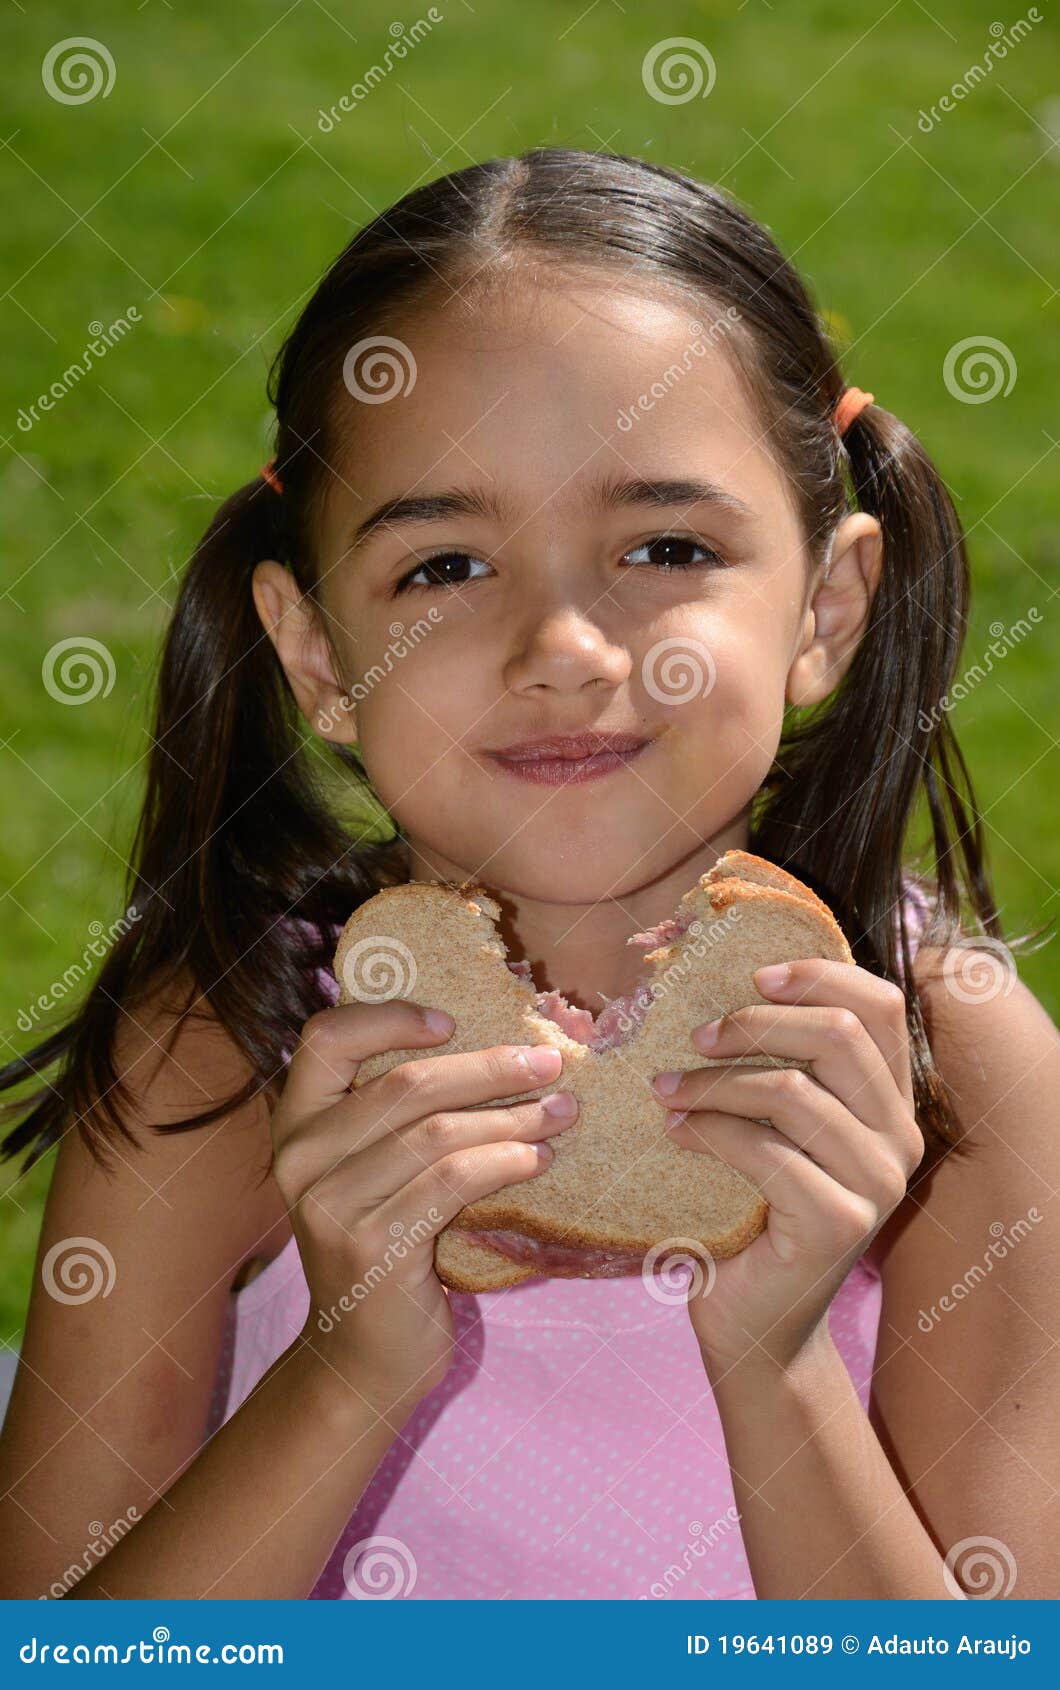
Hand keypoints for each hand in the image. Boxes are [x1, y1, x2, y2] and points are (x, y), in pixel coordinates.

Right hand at [270, 1001, 577, 1415]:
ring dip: (513, 1119)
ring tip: (560, 1113)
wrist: (361, 1358)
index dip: (390, 1017)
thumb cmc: (384, 1247)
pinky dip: (505, 1162)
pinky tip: (539, 1161)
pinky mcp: (371, 1246)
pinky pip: (452, 1181)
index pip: (327, 1038)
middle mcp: (301, 1157)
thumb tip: (501, 1049)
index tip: (452, 1021)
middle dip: (490, 1068)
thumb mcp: (373, 1171)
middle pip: (406, 1083)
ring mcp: (331, 1204)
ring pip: (439, 1132)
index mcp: (297, 1123)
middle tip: (551, 1064)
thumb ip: (399, 1115)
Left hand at [651, 959, 922, 1377]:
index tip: (753, 975)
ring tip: (666, 1092)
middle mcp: (900, 1140)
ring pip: (795, 1092)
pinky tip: (675, 1133)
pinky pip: (766, 1152)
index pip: (882, 1006)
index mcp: (891, 1104)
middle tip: (693, 1038)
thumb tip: (732, 984)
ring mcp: (877, 1185)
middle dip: (754, 1024)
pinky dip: (709, 1131)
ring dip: (714, 1083)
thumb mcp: (776, 1128)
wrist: (754, 1323)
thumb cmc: (752, 1214)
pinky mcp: (840, 1224)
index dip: (820, 975)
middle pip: (840, 1035)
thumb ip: (781, 1066)